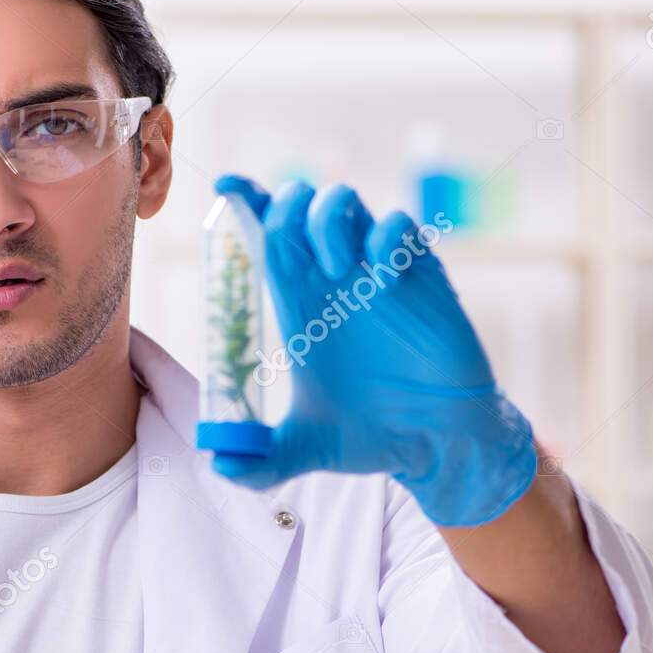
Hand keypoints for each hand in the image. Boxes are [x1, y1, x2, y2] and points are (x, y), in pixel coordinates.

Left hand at [207, 175, 536, 526]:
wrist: (435, 442)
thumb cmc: (372, 436)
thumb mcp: (304, 449)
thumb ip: (261, 461)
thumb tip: (218, 463)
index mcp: (299, 301)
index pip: (266, 234)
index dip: (245, 203)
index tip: (224, 188)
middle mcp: (333, 277)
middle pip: (299, 204)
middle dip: (286, 206)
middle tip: (289, 243)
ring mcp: (376, 271)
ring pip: (346, 202)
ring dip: (329, 221)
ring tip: (336, 267)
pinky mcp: (420, 274)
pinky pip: (400, 227)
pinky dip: (384, 238)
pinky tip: (382, 279)